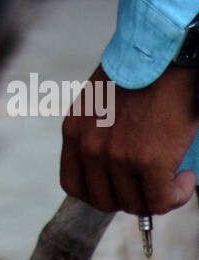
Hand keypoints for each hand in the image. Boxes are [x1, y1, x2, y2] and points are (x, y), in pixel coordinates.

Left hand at [60, 62, 198, 214]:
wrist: (161, 55)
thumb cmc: (137, 73)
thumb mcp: (98, 104)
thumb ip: (98, 134)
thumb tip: (114, 166)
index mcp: (74, 132)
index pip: (74, 185)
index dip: (99, 192)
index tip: (118, 186)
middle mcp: (90, 148)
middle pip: (104, 200)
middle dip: (129, 196)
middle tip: (149, 183)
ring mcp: (117, 157)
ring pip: (135, 204)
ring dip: (157, 196)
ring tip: (172, 177)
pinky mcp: (148, 161)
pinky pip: (161, 200)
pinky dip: (177, 195)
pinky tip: (185, 178)